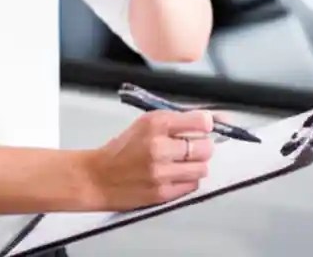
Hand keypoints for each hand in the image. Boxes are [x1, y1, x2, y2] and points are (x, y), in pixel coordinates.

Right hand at [81, 110, 214, 210]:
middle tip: (190, 147)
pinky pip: (192, 186)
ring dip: (195, 165)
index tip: (203, 127)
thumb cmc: (121, 150)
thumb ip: (180, 119)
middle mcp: (159, 146)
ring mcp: (161, 172)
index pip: (201, 121)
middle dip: (202, 147)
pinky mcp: (162, 193)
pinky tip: (172, 175)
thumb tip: (215, 119)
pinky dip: (187, 180)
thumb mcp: (146, 124)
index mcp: (155, 123)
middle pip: (206, 147)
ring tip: (179, 163)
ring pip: (202, 168)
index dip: (206, 124)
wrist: (97, 178)